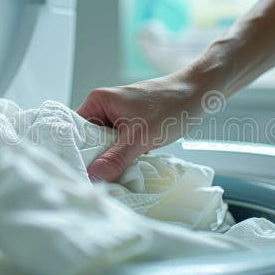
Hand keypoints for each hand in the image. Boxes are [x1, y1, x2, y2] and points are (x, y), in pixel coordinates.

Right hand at [77, 71, 212, 182]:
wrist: (200, 94)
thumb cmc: (172, 106)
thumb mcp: (140, 137)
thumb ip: (115, 158)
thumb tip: (92, 177)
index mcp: (98, 101)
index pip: (74, 132)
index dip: (75, 153)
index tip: (79, 174)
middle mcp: (104, 107)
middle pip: (89, 141)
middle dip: (96, 159)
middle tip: (99, 180)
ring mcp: (118, 115)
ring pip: (105, 145)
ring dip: (112, 159)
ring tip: (117, 174)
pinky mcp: (131, 124)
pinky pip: (119, 144)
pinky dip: (125, 155)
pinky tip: (130, 166)